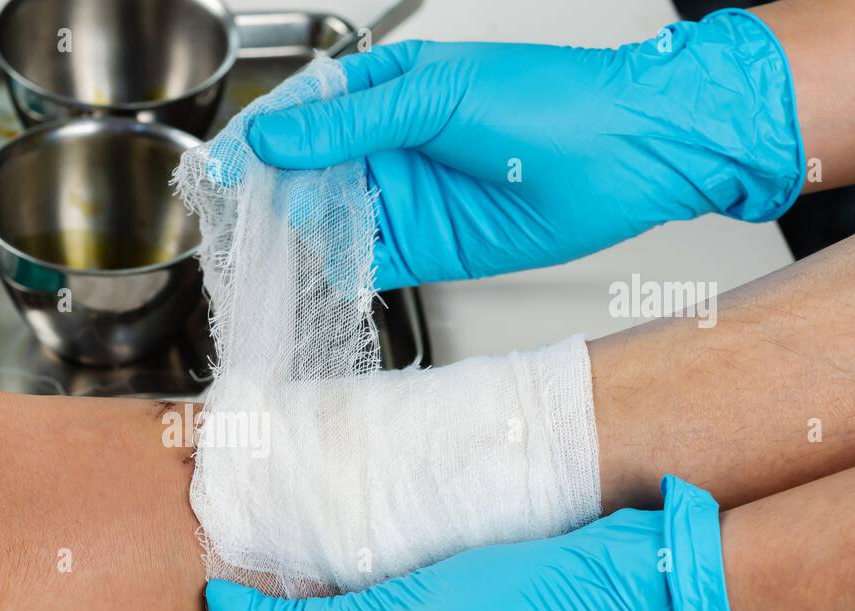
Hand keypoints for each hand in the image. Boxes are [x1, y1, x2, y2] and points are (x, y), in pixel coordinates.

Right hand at [247, 11, 803, 287]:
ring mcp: (406, 198)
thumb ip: (349, 125)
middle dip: (274, 195)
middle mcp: (390, 147)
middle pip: (310, 175)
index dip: (263, 141)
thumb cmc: (548, 102)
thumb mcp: (433, 97)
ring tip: (273, 249)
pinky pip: (367, 263)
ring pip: (332, 221)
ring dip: (302, 236)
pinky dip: (339, 272)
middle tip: (243, 217)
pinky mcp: (426, 248)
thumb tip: (275, 135)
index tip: (227, 164)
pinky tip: (321, 273)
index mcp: (387, 92)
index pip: (304, 117)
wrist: (627, 155)